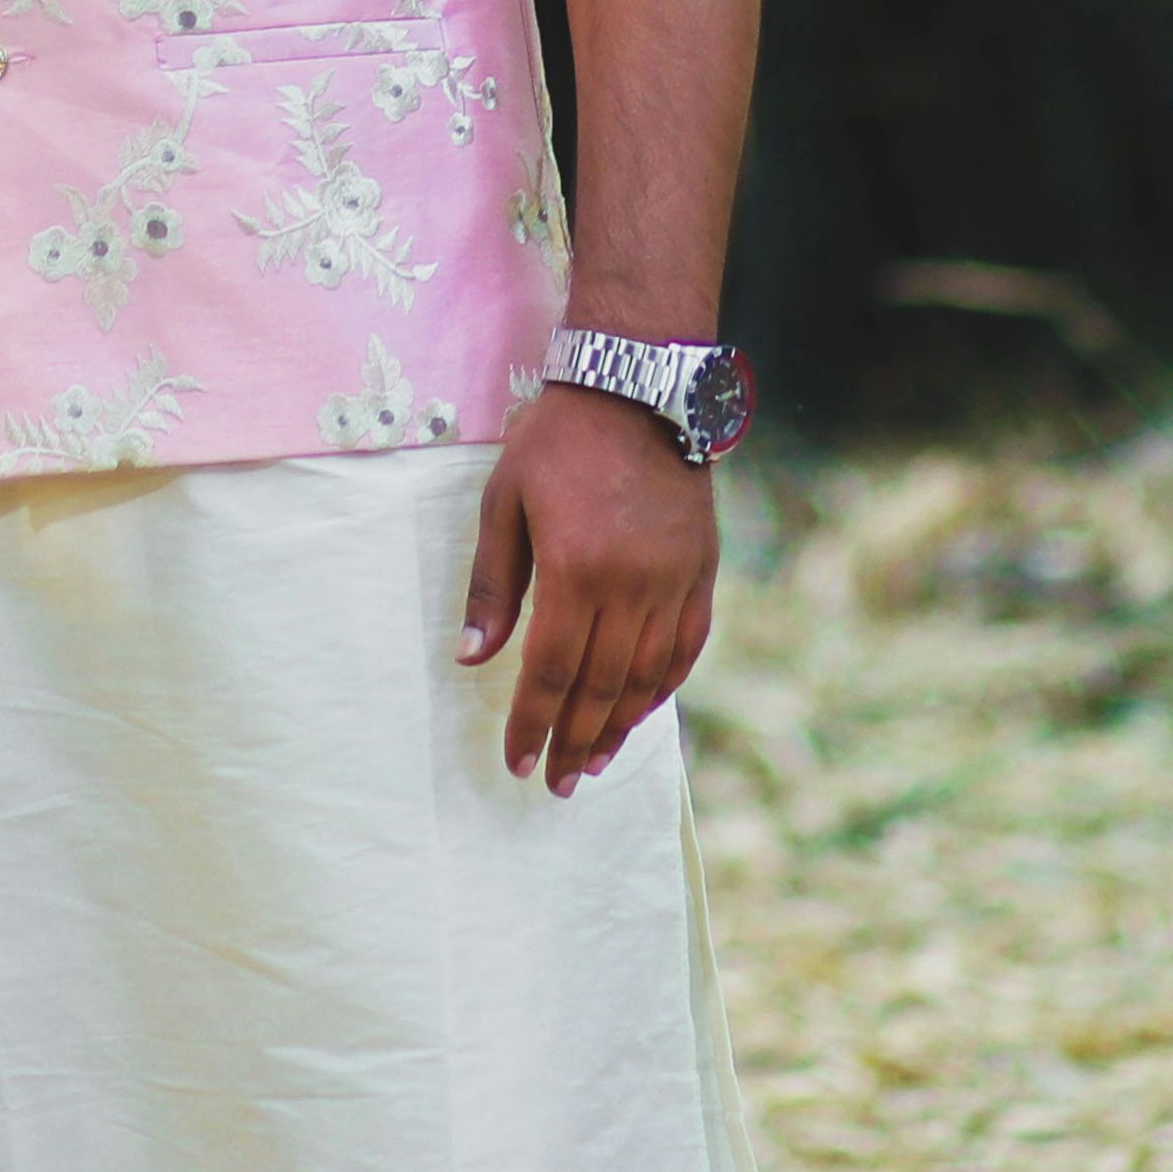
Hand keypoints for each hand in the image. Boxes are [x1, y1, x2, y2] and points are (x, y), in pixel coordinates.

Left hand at [456, 382, 713, 794]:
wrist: (636, 389)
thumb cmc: (557, 441)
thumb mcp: (504, 502)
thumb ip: (493, 586)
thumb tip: (470, 659)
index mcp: (576, 570)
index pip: (553, 672)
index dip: (533, 723)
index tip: (518, 762)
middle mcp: (632, 586)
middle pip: (602, 687)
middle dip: (573, 741)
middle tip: (555, 782)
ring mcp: (675, 581)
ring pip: (648, 676)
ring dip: (619, 726)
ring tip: (592, 761)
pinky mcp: (702, 571)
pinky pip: (687, 646)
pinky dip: (664, 686)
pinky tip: (641, 710)